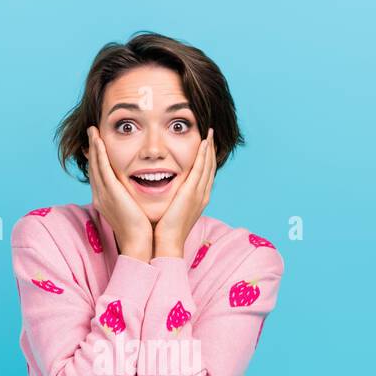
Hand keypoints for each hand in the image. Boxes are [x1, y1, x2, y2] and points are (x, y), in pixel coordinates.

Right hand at [86, 126, 153, 260]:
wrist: (138, 243)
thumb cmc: (140, 231)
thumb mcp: (132, 211)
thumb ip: (130, 199)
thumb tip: (135, 193)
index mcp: (105, 201)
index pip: (99, 175)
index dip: (97, 159)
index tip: (97, 146)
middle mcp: (100, 196)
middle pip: (94, 167)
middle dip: (92, 149)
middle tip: (92, 133)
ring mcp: (103, 194)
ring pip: (96, 165)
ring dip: (94, 146)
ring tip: (93, 131)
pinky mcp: (110, 192)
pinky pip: (102, 168)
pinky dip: (99, 153)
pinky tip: (98, 141)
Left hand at [153, 127, 214, 258]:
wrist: (167, 243)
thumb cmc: (164, 231)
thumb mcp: (171, 211)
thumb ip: (171, 199)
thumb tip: (165, 192)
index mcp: (198, 199)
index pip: (204, 174)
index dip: (206, 158)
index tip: (204, 145)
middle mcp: (202, 194)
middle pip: (210, 167)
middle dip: (211, 149)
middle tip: (210, 134)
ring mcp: (200, 193)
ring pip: (208, 165)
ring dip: (209, 147)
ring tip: (209, 132)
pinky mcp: (192, 192)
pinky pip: (201, 168)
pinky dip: (204, 154)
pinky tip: (204, 142)